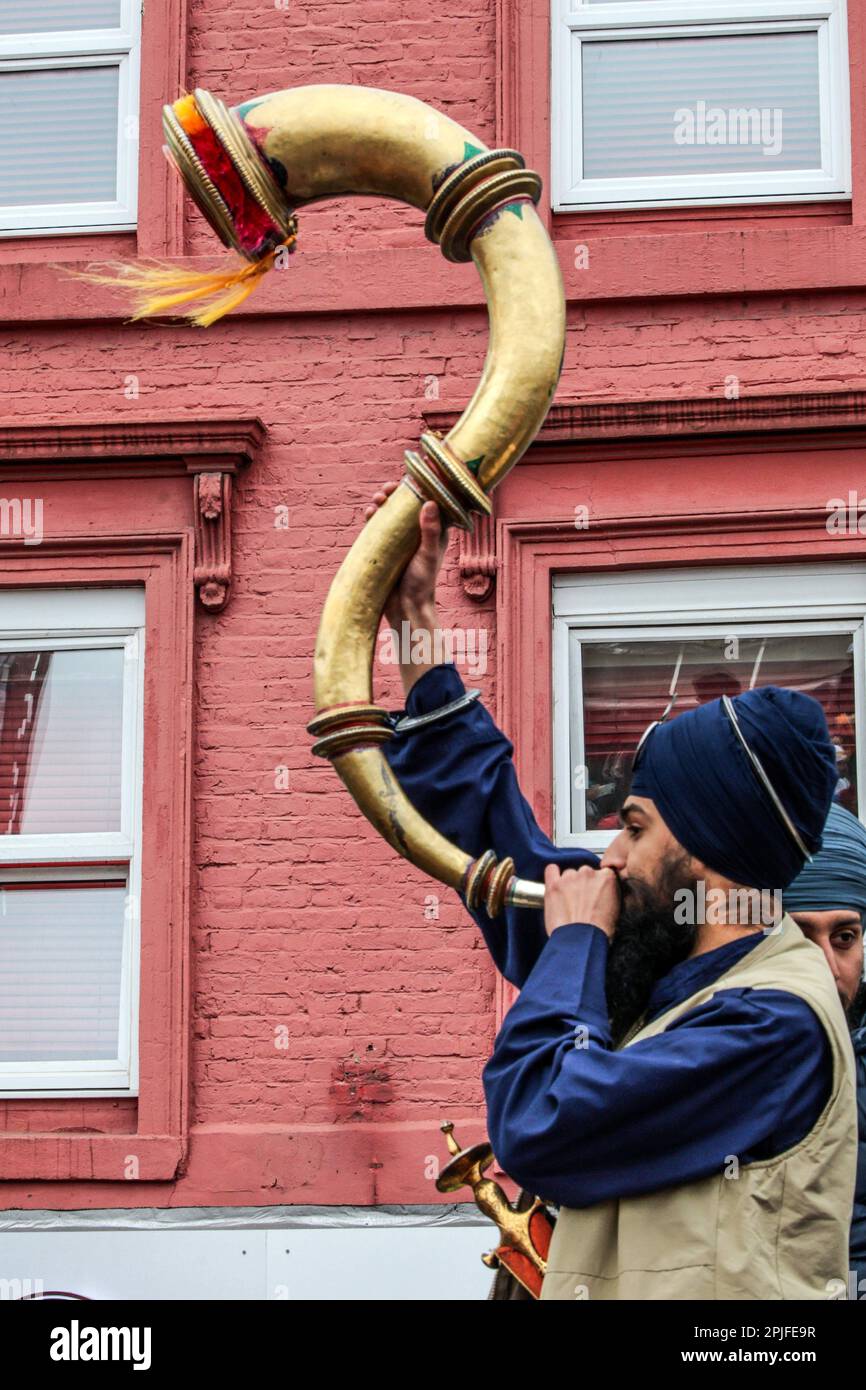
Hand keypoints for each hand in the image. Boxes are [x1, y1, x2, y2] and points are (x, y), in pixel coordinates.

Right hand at [364, 480, 449, 693]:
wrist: (404, 608)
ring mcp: (398, 540)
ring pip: (389, 514)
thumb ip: (430, 531)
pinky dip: (372, 518)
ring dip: (381, 503)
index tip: (407, 482)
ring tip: (376, 501)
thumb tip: (429, 503)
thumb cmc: (422, 583)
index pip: (427, 502)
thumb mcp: (428, 555)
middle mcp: (416, 533)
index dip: (417, 489)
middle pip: (404, 505)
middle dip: (394, 494)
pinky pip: (376, 528)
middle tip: (386, 491)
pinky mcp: (383, 548)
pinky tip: (368, 513)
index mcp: (433, 531)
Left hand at [543, 864, 620, 939]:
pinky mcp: (554, 885)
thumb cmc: (599, 931)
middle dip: (582, 885)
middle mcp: (588, 873)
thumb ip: (610, 892)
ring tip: (568, 902)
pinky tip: (555, 885)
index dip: (597, 884)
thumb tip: (604, 892)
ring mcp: (570, 878)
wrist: (583, 941)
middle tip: (581, 902)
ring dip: (568, 884)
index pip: (601, 872)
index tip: (594, 893)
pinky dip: (552, 875)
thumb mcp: (617, 909)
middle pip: (584, 872)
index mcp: (606, 877)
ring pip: (569, 874)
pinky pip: (551, 870)